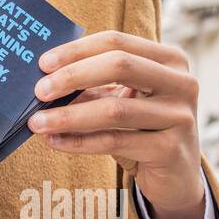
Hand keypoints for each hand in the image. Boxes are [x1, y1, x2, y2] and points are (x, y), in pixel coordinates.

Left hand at [28, 30, 203, 218]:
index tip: (43, 63)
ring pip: (114, 110)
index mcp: (169, 60)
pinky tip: (55, 141)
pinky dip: (79, 142)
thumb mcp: (122, 99)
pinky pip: (115, 141)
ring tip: (37, 122)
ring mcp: (180, 116)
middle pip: (120, 65)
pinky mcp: (171, 149)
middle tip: (39, 91)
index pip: (117, 42)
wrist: (176, 176)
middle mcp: (181, 83)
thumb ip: (92, 85)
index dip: (77, 50)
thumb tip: (44, 79)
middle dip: (73, 76)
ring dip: (68, 116)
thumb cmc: (142, 129)